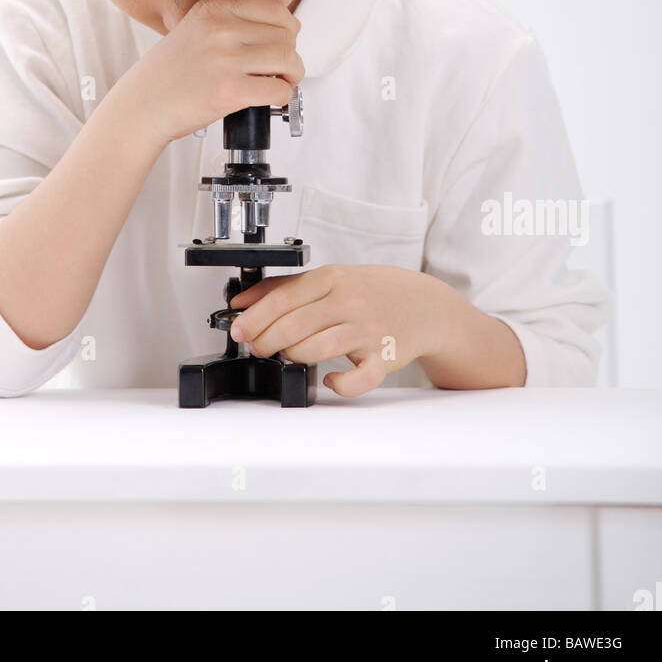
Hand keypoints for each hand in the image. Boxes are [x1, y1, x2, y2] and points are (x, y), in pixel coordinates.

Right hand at [113, 0, 303, 145]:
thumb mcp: (196, 29)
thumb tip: (290, 26)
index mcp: (213, 8)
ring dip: (292, 75)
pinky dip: (282, 96)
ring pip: (288, 60)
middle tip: (282, 69)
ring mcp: (225, 59)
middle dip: (290, 54)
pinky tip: (270, 98)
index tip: (285, 42)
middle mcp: (220, 29)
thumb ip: (235, 23)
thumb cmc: (169, 73)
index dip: (289, 29)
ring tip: (281, 82)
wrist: (142, 105)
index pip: (275, 10)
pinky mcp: (229, 90)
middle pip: (286, 36)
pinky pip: (279, 89)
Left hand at [228, 263, 450, 397]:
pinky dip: (339, 384)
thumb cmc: (370, 292)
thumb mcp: (330, 278)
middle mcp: (350, 302)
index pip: (283, 299)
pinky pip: (358, 379)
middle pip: (294, 325)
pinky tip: (330, 378)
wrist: (423, 304)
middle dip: (266, 342)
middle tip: (258, 348)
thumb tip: (242, 302)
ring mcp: (368, 331)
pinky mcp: (384, 358)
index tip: (238, 330)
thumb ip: (285, 287)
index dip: (254, 318)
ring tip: (288, 355)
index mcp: (333, 279)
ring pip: (317, 349)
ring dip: (293, 357)